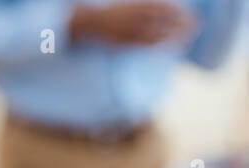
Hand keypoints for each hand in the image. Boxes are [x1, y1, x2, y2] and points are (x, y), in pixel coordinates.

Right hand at [70, 2, 194, 44]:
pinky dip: (158, 44)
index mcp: (140, 4)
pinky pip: (145, 43)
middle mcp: (136, 16)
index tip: (191, 14)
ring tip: (187, 38)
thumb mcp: (130, 3)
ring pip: (157, 33)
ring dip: (173, 36)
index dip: (180, 12)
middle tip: (196, 26)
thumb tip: (169, 5)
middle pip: (165, 20)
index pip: (166, 7)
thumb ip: (147, 4)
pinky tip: (168, 45)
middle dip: (182, 23)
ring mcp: (130, 30)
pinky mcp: (124, 41)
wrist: (89, 21)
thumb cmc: (113, 11)